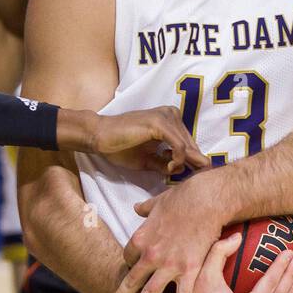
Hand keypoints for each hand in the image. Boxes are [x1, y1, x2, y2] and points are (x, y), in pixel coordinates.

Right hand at [91, 106, 210, 174]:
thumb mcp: (149, 159)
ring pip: (187, 145)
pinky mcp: (159, 124)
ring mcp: (166, 117)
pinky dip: (178, 159)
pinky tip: (170, 167)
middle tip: (191, 178)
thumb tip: (185, 170)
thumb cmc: (120, 147)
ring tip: (171, 170)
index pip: (188, 142)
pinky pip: (178, 146)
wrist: (99, 137)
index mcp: (169, 120)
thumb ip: (166, 163)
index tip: (193, 175)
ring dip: (184, 163)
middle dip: (193, 163)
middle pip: (190, 143)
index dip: (193, 160)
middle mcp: (171, 114)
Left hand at [110, 177, 225, 292]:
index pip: (128, 259)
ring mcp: (169, 265)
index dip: (131, 266)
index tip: (134, 271)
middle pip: (131, 281)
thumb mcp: (156, 202)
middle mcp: (150, 255)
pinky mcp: (189, 270)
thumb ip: (145, 209)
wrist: (205, 200)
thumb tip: (137, 207)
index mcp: (140, 239)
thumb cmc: (182, 198)